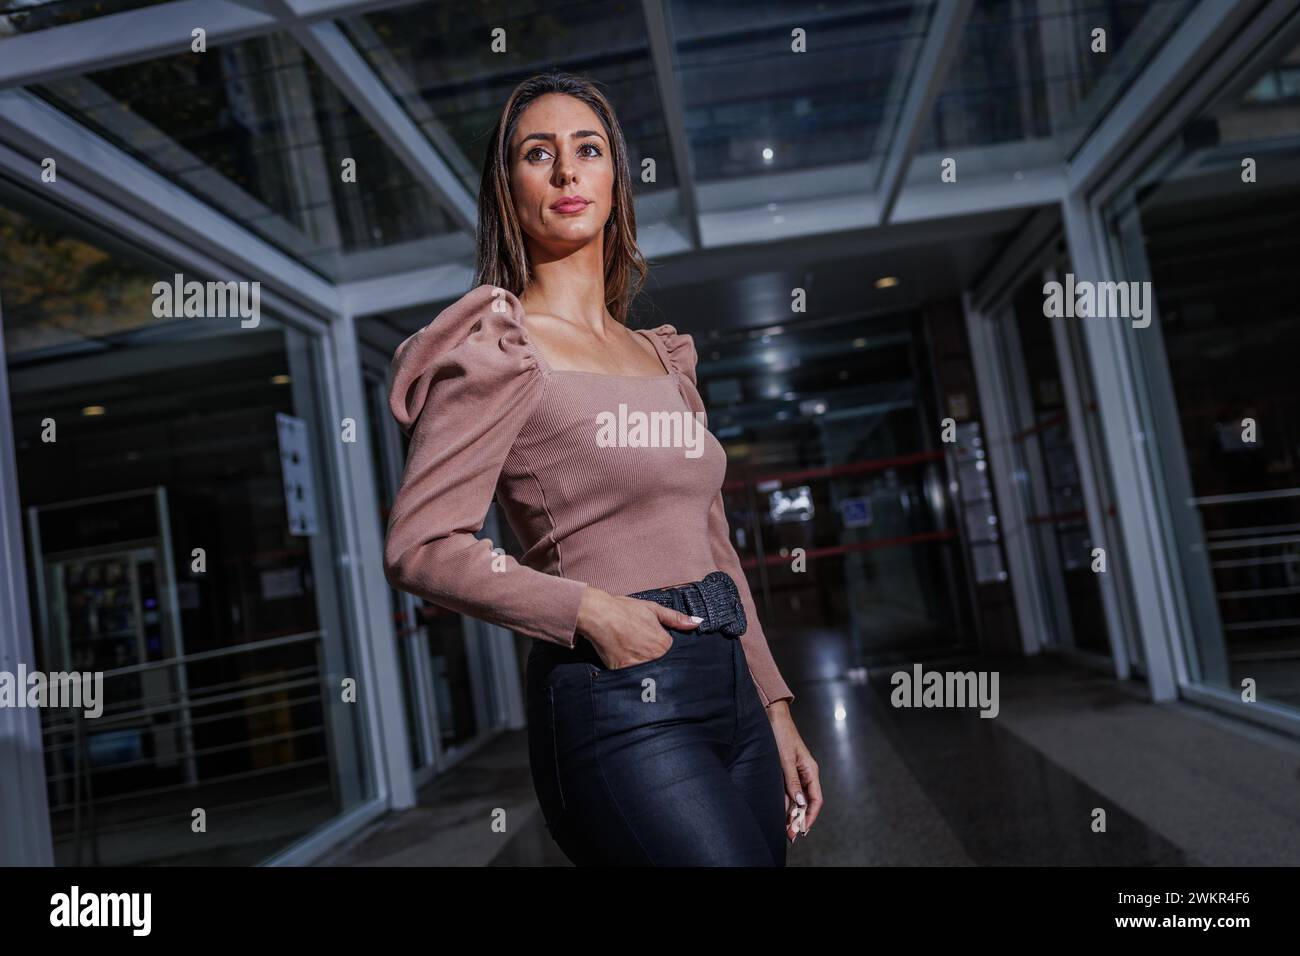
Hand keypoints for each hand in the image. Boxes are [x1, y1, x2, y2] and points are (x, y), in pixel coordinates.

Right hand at [576, 586, 701, 669]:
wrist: (599, 615)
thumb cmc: (625, 610)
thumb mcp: (653, 609)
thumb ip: (676, 618)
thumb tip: (697, 623)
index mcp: (663, 643)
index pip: (676, 656)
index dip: (673, 656)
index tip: (668, 655)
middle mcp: (653, 657)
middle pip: (664, 668)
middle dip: (663, 666)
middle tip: (656, 662)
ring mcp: (638, 665)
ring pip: (650, 675)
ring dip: (650, 674)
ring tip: (646, 669)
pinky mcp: (622, 671)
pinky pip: (632, 678)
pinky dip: (634, 677)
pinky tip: (632, 671)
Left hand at [766, 701, 820, 843]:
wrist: (771, 716)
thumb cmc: (781, 733)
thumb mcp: (785, 759)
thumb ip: (792, 781)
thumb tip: (800, 803)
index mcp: (811, 771)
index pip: (815, 800)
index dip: (810, 817)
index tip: (802, 830)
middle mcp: (805, 773)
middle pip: (806, 802)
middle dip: (799, 819)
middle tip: (790, 835)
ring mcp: (795, 773)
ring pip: (796, 798)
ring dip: (791, 813)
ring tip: (784, 828)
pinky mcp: (785, 770)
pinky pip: (787, 791)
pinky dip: (784, 803)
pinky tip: (779, 812)